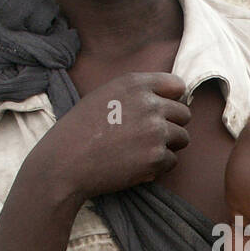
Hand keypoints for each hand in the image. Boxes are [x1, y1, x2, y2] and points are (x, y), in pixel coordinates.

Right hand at [35, 71, 190, 202]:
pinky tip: (137, 165)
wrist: (65, 162)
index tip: (162, 112)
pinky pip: (172, 161)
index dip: (171, 100)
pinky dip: (158, 166)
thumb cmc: (79, 130)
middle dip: (171, 125)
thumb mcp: (104, 95)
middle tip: (149, 137)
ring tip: (142, 151)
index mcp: (136, 84)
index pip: (177, 85)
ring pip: (182, 138)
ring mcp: (155, 131)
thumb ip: (135, 93)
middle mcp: (150, 104)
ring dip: (167, 146)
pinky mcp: (156, 157)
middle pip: (184, 114)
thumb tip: (166, 100)